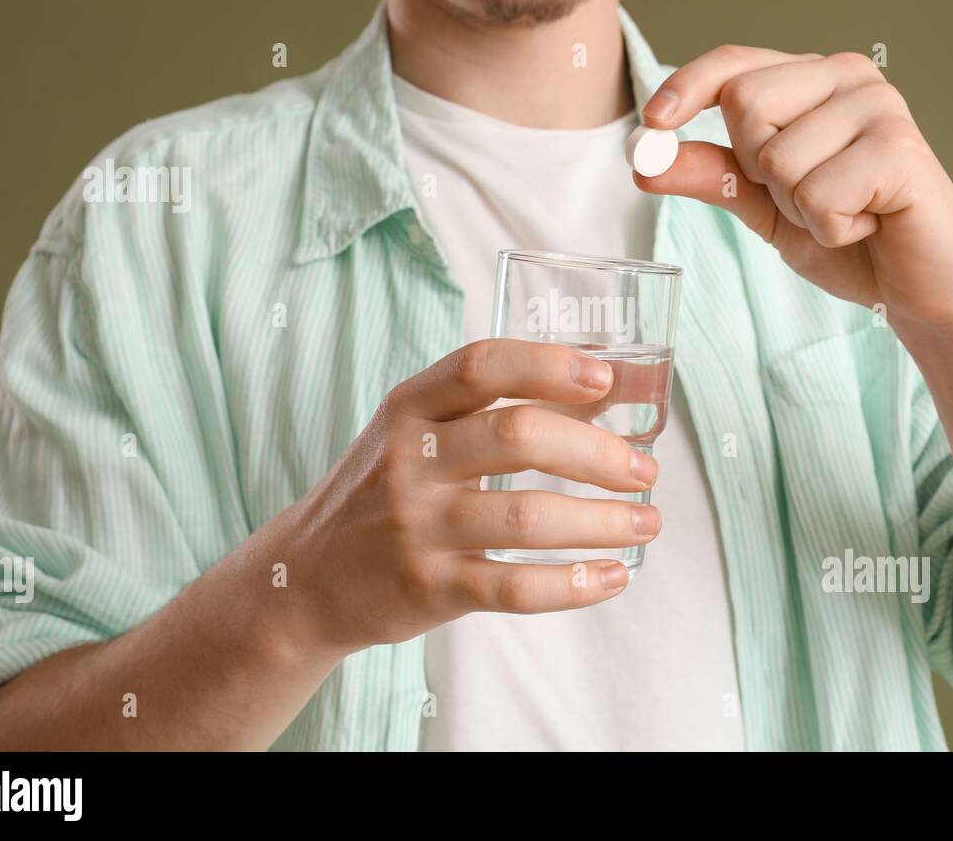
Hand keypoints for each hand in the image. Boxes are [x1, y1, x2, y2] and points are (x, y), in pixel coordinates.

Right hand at [287, 339, 660, 655]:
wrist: (306, 579)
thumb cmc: (388, 490)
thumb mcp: (425, 433)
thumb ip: (506, 405)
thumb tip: (614, 381)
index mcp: (410, 407)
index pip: (481, 366)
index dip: (549, 364)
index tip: (607, 376)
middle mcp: (409, 460)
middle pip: (517, 436)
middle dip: (596, 452)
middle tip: (646, 469)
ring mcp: (416, 527)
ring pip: (525, 517)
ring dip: (601, 521)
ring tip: (647, 522)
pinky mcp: (428, 588)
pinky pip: (513, 588)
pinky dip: (574, 584)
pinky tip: (614, 576)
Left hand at [636, 45, 952, 329]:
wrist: (922, 289)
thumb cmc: (851, 241)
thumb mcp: (765, 208)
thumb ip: (713, 177)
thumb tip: (643, 163)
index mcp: (816, 79)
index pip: (735, 64)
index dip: (687, 87)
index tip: (655, 122)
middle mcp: (850, 76)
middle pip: (745, 106)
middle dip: (760, 174)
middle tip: (810, 199)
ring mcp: (880, 106)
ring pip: (777, 159)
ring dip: (799, 210)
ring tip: (847, 214)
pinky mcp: (900, 149)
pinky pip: (817, 195)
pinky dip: (832, 230)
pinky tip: (869, 225)